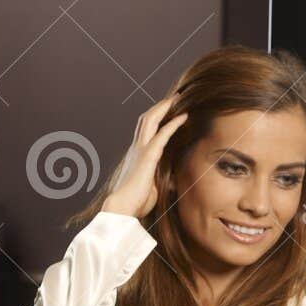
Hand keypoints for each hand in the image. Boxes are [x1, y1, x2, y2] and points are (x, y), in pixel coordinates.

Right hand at [101, 94, 188, 218]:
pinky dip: (173, 124)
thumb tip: (170, 184)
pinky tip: (183, 116)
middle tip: (173, 97)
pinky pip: (161, 135)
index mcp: (137, 155)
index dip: (156, 118)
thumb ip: (160, 182)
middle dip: (159, 106)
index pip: (145, 130)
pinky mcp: (148, 156)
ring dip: (164, 107)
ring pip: (150, 120)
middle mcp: (136, 148)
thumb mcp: (152, 189)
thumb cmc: (136, 202)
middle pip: (146, 119)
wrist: (122, 208)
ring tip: (177, 98)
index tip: (167, 110)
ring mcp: (140, 150)